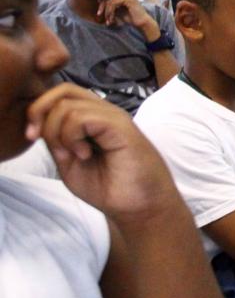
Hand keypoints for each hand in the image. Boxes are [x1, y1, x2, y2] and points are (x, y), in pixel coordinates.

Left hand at [26, 83, 180, 221]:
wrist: (139, 206)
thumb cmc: (110, 188)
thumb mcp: (69, 164)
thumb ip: (56, 142)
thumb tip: (37, 125)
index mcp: (92, 118)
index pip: (61, 95)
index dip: (38, 110)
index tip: (31, 137)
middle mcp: (104, 112)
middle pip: (62, 91)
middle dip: (40, 114)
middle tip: (45, 142)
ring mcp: (113, 116)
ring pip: (67, 105)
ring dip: (58, 134)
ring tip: (76, 155)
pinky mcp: (120, 125)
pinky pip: (81, 118)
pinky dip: (72, 137)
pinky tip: (84, 155)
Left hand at [96, 0, 156, 36]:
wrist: (141, 23)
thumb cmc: (129, 17)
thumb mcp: (116, 10)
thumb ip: (109, 4)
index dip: (101, 4)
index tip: (99, 13)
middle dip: (102, 8)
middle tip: (101, 17)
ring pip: (109, 1)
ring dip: (107, 12)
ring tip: (109, 21)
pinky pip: (113, 3)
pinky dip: (110, 12)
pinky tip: (112, 19)